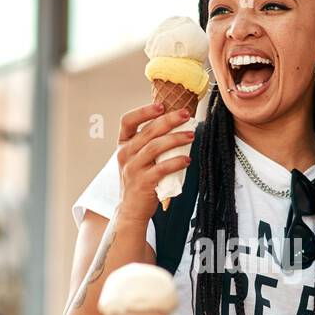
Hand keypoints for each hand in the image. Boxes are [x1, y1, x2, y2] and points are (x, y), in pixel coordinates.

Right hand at [115, 102, 195, 224]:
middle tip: (185, 115)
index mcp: (123, 145)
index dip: (144, 111)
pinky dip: (176, 162)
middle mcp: (125, 154)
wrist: (131, 210)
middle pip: (147, 131)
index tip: (161, 105)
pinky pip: (162, 168)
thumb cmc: (140, 180)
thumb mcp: (138, 159)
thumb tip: (175, 124)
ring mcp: (132, 169)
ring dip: (176, 139)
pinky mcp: (143, 182)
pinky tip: (187, 160)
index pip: (127, 121)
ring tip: (191, 135)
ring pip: (155, 147)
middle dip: (169, 120)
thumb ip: (149, 143)